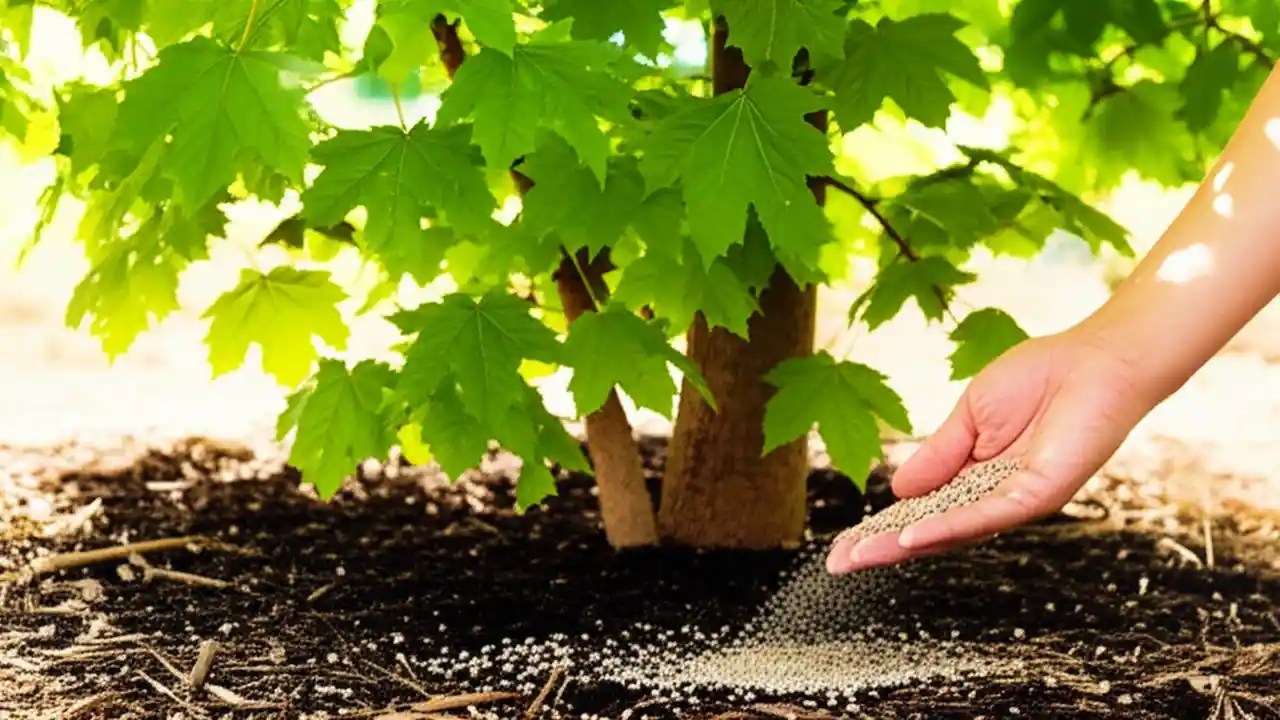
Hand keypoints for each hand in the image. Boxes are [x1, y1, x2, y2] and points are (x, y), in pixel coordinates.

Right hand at [826, 323, 1157, 574]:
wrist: (1096, 361)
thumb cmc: (1042, 378)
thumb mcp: (971, 415)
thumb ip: (938, 455)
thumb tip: (898, 490)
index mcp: (976, 476)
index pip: (920, 510)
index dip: (880, 527)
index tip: (843, 546)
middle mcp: (994, 497)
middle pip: (928, 530)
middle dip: (882, 547)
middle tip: (839, 564)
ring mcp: (1015, 500)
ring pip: (950, 530)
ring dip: (903, 545)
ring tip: (862, 556)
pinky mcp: (1036, 494)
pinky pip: (983, 516)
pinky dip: (945, 527)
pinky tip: (911, 536)